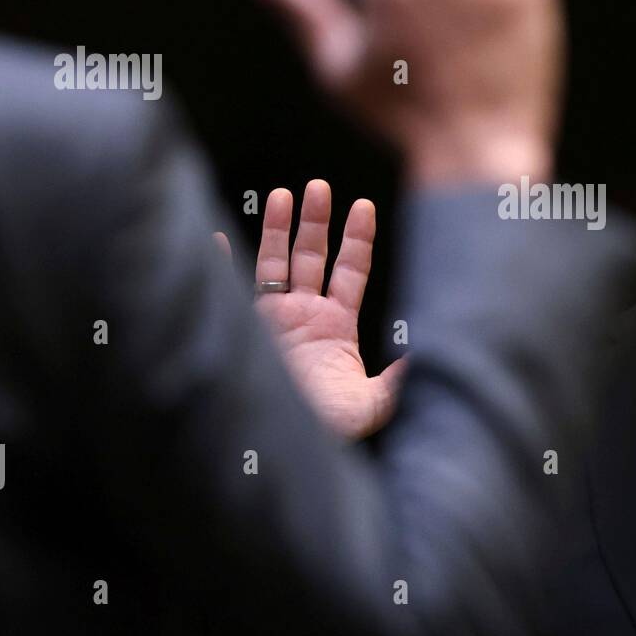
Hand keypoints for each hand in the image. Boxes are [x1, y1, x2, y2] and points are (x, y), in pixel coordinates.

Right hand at [216, 180, 404, 439]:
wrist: (283, 451)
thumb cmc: (328, 430)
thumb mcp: (372, 404)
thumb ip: (396, 379)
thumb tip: (421, 354)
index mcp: (335, 327)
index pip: (349, 272)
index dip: (357, 239)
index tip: (364, 206)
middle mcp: (303, 317)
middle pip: (311, 257)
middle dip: (316, 221)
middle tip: (319, 185)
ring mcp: (270, 322)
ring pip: (275, 264)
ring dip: (278, 230)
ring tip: (284, 193)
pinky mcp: (242, 330)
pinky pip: (228, 289)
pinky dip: (220, 265)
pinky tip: (213, 239)